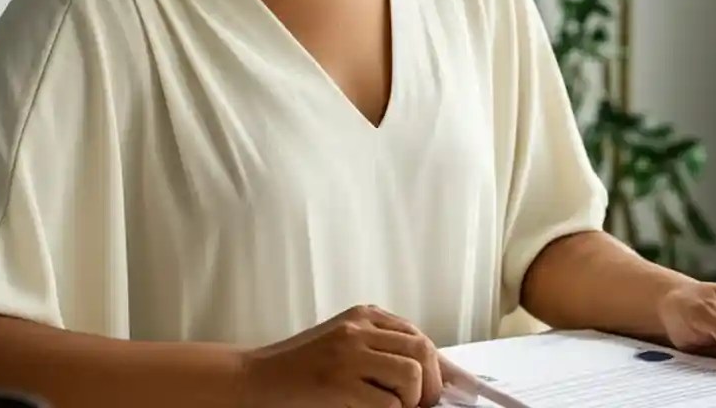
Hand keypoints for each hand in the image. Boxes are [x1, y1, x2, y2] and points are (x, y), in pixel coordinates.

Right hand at [240, 304, 444, 406]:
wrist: (256, 377)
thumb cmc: (300, 367)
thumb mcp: (344, 345)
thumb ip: (380, 349)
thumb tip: (432, 374)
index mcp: (363, 315)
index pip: (419, 336)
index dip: (443, 366)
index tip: (460, 386)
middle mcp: (359, 329)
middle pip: (423, 351)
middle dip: (432, 385)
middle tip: (422, 406)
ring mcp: (349, 354)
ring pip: (412, 375)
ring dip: (410, 401)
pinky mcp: (339, 383)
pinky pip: (388, 402)